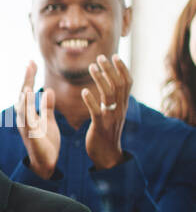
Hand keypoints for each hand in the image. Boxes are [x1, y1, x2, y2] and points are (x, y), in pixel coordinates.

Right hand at [15, 61, 59, 179]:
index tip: (32, 63)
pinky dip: (28, 106)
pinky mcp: (31, 133)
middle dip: (27, 79)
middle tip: (31, 63)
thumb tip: (48, 90)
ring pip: (23, 106)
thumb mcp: (47, 120)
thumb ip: (47, 106)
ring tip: (30, 76)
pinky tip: (31, 96)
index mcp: (28, 114)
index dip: (30, 77)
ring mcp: (25, 126)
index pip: (28, 92)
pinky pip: (28, 117)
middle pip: (23, 95)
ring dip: (26, 91)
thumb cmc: (46, 143)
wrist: (45, 163)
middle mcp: (23, 118)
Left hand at [82, 54, 129, 170]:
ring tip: (92, 67)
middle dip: (110, 69)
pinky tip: (84, 91)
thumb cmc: (107, 133)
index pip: (127, 82)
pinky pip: (97, 111)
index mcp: (123, 105)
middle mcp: (120, 109)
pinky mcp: (101, 126)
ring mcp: (111, 117)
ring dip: (100, 79)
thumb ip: (114, 100)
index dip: (122, 68)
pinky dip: (91, 100)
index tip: (115, 56)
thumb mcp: (114, 114)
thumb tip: (112, 85)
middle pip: (119, 84)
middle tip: (101, 57)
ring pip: (109, 94)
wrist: (107, 155)